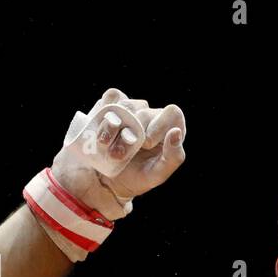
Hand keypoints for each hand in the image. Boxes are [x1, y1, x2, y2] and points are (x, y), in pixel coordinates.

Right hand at [51, 88, 186, 219]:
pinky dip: (105, 110)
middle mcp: (151, 116)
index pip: (172, 113)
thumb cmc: (135, 178)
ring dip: (113, 126)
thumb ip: (173, 157)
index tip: (146, 143)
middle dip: (131, 132)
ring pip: (127, 104)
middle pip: (145, 110)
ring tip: (105, 146)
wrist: (104, 180)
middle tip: (120, 154)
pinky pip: (112, 96)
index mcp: (168, 130)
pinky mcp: (112, 105)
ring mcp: (132, 109)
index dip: (159, 125)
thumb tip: (176, 132)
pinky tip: (100, 129)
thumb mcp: (156, 175)